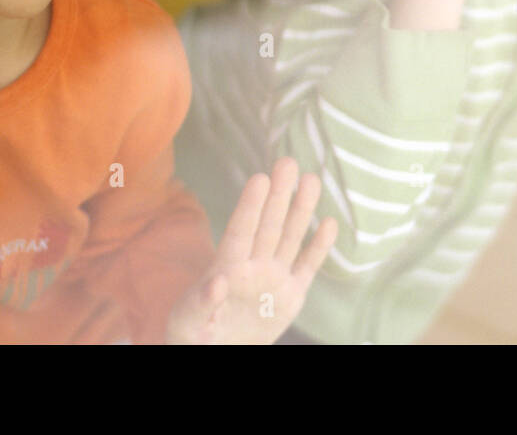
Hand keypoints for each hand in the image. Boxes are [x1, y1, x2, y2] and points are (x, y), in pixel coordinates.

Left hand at [166, 158, 336, 344]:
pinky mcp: (291, 296)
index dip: (249, 206)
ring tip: (311, 180)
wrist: (218, 354)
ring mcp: (273, 278)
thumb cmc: (194, 337)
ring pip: (289, 238)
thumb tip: (217, 281)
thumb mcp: (188, 323)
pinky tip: (329, 224)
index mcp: (225, 268)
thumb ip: (200, 303)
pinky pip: (307, 267)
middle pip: (268, 226)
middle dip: (278, 195)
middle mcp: (252, 266)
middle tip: (287, 162)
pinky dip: (319, 248)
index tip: (259, 178)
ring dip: (301, 210)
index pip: (240, 231)